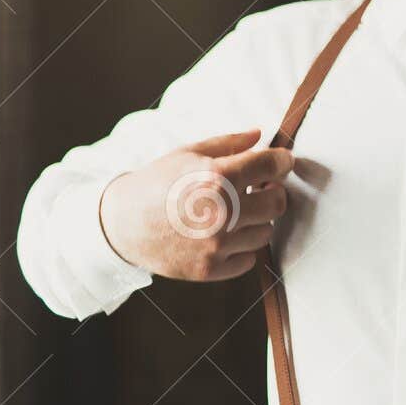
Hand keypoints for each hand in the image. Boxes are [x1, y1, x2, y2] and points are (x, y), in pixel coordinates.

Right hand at [99, 128, 292, 282]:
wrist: (122, 224)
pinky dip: (241, 247)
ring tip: (236, 212)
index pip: (272, 165)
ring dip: (256, 220)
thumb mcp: (189, 153)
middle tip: (261, 188)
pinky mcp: (210, 269)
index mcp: (216, 177)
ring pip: (265, 232)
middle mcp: (221, 212)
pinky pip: (248, 260)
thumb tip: (261, 135)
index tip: (282, 162)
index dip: (283, 161)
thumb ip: (229, 143)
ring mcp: (216, 245)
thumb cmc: (157, 182)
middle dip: (273, 192)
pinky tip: (224, 234)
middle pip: (277, 203)